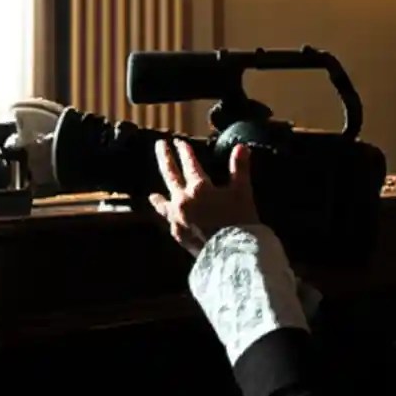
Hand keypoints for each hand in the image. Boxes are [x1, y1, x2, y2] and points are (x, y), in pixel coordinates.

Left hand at [148, 139, 260, 255]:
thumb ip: (239, 168)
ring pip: (163, 203)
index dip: (184, 151)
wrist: (233, 254)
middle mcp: (183, 200)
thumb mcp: (243, 192)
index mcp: (199, 188)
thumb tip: (241, 146)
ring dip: (158, 197)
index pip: (189, 164)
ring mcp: (177, 218)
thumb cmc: (240, 221)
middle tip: (160, 146)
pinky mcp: (178, 235)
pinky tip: (168, 220)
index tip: (179, 142)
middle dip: (165, 158)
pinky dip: (168, 218)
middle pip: (170, 175)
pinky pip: (169, 222)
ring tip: (152, 194)